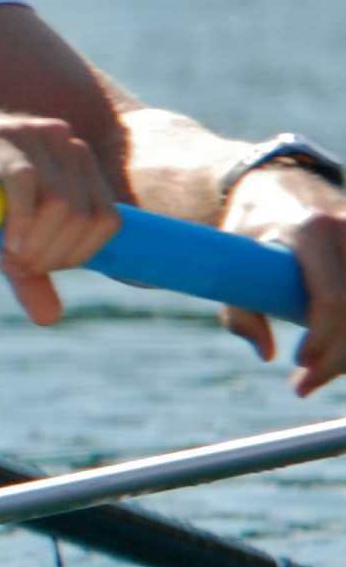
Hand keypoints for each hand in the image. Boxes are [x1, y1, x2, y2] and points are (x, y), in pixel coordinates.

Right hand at [0, 103, 119, 324]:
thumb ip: (27, 269)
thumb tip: (51, 319)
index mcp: (75, 161)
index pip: (106, 219)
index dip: (78, 255)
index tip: (38, 268)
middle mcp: (62, 141)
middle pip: (84, 215)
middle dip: (53, 255)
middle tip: (17, 267)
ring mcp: (32, 133)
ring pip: (60, 201)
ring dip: (36, 243)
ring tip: (8, 257)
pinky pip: (24, 180)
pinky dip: (20, 219)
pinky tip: (5, 242)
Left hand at [220, 170, 345, 395]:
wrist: (279, 182)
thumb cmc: (250, 222)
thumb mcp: (231, 256)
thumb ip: (239, 308)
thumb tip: (266, 353)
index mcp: (313, 231)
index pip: (332, 299)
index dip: (322, 340)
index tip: (298, 363)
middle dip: (335, 358)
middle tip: (303, 384)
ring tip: (317, 373)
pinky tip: (337, 356)